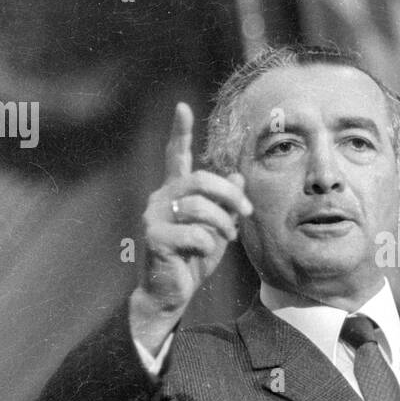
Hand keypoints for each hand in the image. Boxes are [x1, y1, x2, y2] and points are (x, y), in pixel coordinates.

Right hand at [130, 102, 252, 352]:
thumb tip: (236, 175)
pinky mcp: (154, 236)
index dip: (180, 132)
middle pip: (201, 179)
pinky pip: (194, 233)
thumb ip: (224, 204)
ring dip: (222, 225)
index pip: (176, 156)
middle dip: (230, 195)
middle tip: (245, 215)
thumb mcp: (216, 229)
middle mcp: (160, 198)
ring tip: (226, 238)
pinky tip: (203, 254)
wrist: (170, 293)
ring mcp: (153, 216)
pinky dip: (208, 245)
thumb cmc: (192, 259)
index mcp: (175, 192)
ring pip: (199, 206)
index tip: (182, 107)